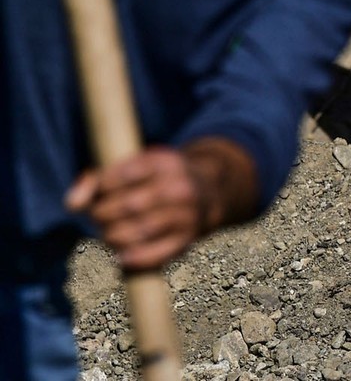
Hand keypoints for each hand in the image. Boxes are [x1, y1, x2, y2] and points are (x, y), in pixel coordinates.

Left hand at [65, 139, 257, 270]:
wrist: (208, 190)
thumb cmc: (155, 180)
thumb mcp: (134, 166)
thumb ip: (97, 180)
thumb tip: (71, 205)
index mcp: (165, 162)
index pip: (121, 176)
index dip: (101, 188)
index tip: (100, 193)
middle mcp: (180, 187)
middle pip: (128, 206)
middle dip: (103, 215)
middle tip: (100, 217)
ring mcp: (187, 213)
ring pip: (140, 231)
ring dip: (114, 237)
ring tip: (110, 234)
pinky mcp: (189, 238)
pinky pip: (157, 254)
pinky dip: (134, 259)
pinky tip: (122, 257)